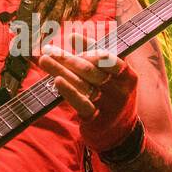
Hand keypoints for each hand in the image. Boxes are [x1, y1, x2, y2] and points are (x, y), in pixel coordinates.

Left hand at [38, 34, 139, 152]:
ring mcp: (108, 106)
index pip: (108, 58)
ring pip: (82, 84)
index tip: (68, 42)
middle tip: (48, 50)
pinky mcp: (96, 119)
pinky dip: (68, 91)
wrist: (121, 135)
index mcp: (127, 75)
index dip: (88, 50)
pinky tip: (56, 81)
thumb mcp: (113, 76)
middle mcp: (119, 90)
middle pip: (90, 70)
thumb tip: (73, 36)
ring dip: (60, 70)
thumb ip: (95, 54)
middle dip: (67, 59)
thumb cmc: (113, 97)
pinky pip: (81, 103)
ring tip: (44, 60)